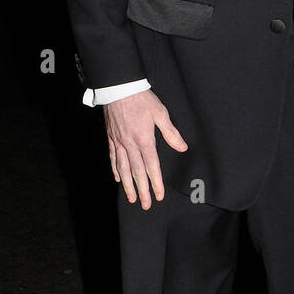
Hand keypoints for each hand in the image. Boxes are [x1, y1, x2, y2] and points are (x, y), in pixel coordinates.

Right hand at [104, 89, 187, 208]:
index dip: (156, 182)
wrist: (119, 88)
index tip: (159, 195)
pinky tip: (118, 179)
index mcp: (144, 140)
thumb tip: (182, 147)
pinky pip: (113, 157)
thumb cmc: (142, 99)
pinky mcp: (111, 138)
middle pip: (137, 172)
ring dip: (128, 185)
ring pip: (123, 168)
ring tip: (131, 198)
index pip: (152, 166)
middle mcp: (130, 144)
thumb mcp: (160, 113)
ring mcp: (119, 142)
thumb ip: (171, 133)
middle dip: (142, 190)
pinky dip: (115, 170)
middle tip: (145, 205)